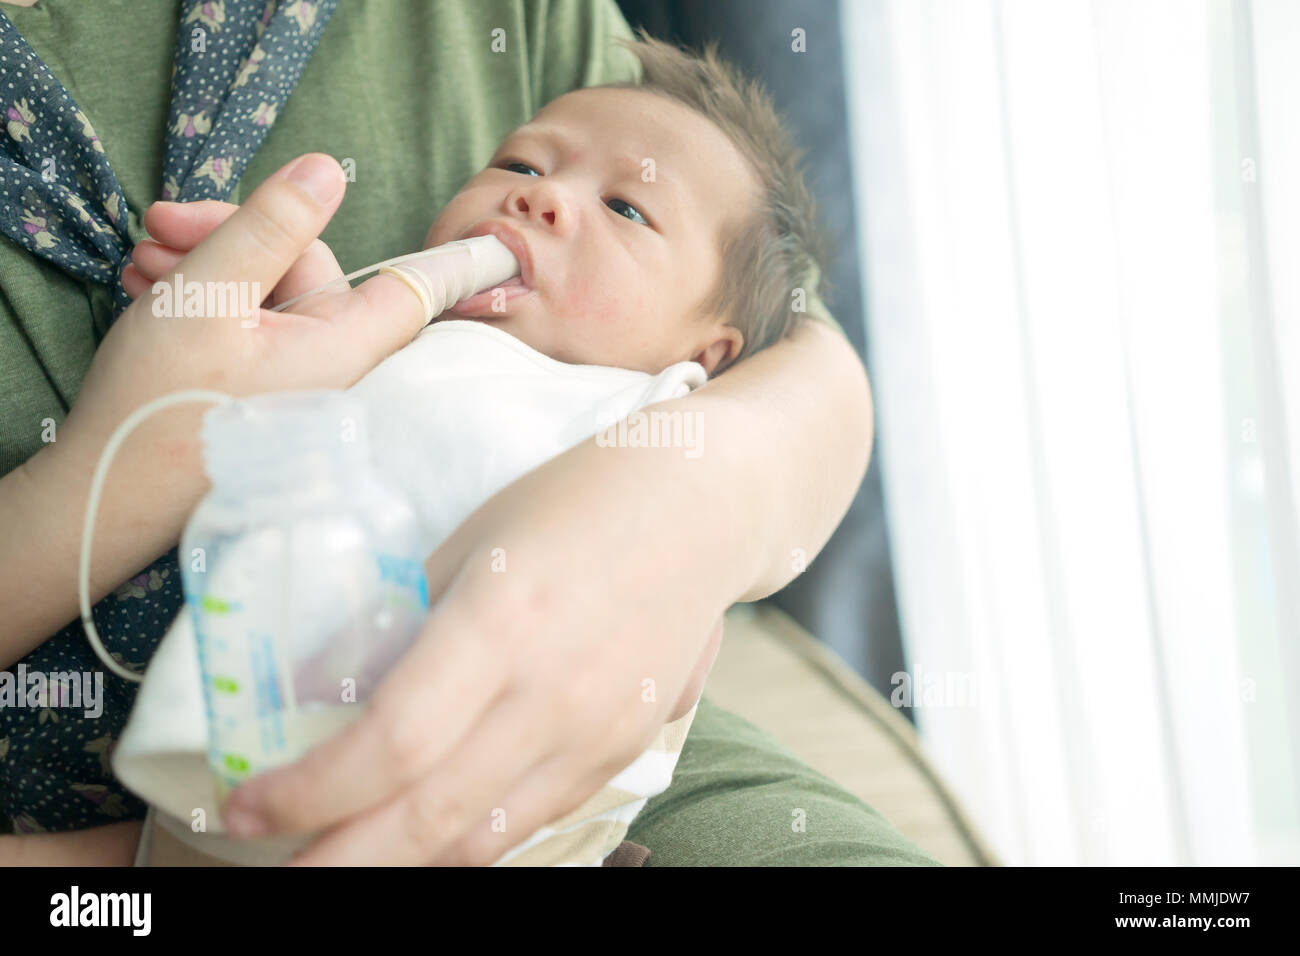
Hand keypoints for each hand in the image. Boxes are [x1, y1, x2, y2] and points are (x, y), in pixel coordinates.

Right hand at [0, 153, 427, 660]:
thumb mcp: (210, 290)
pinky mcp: (265, 397)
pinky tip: (155, 290)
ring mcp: (299, 387)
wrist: (104, 496)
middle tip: (160, 226)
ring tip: (144, 265)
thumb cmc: (159, 398)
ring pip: (272, 296)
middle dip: (239, 235)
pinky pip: (255, 330)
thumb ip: (272, 225)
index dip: (452, 261)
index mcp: (345, 346)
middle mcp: (335, 369)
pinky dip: (211, 302)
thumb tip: (330, 171)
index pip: (415, 288)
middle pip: (313, 272)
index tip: (504, 251)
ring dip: (211, 265)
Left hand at [218, 415, 745, 865]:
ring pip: (483, 841)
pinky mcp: (625, 750)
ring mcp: (600, 733)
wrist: (706, 506)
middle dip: (335, 863)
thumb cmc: (580, 499)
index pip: (391, 745)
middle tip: (275, 869)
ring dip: (400, 862)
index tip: (246, 807)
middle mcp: (554, 694)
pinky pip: (534, 820)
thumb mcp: (471, 539)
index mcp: (503, 622)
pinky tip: (428, 830)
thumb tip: (309, 690)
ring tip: (340, 856)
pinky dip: (468, 840)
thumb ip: (398, 622)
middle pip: (429, 818)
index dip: (308, 792)